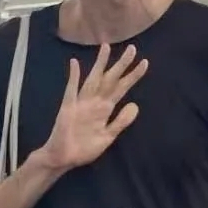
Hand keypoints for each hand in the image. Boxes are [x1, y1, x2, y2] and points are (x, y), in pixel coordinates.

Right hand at [37, 44, 148, 173]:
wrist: (63, 159)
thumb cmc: (84, 149)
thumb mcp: (107, 137)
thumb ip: (120, 122)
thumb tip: (135, 105)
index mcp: (105, 109)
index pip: (121, 89)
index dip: (132, 76)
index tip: (145, 62)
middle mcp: (94, 102)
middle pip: (110, 80)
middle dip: (120, 65)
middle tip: (132, 48)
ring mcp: (81, 104)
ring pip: (93, 80)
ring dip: (100, 65)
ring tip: (106, 48)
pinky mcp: (68, 109)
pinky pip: (71, 91)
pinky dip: (73, 78)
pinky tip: (75, 64)